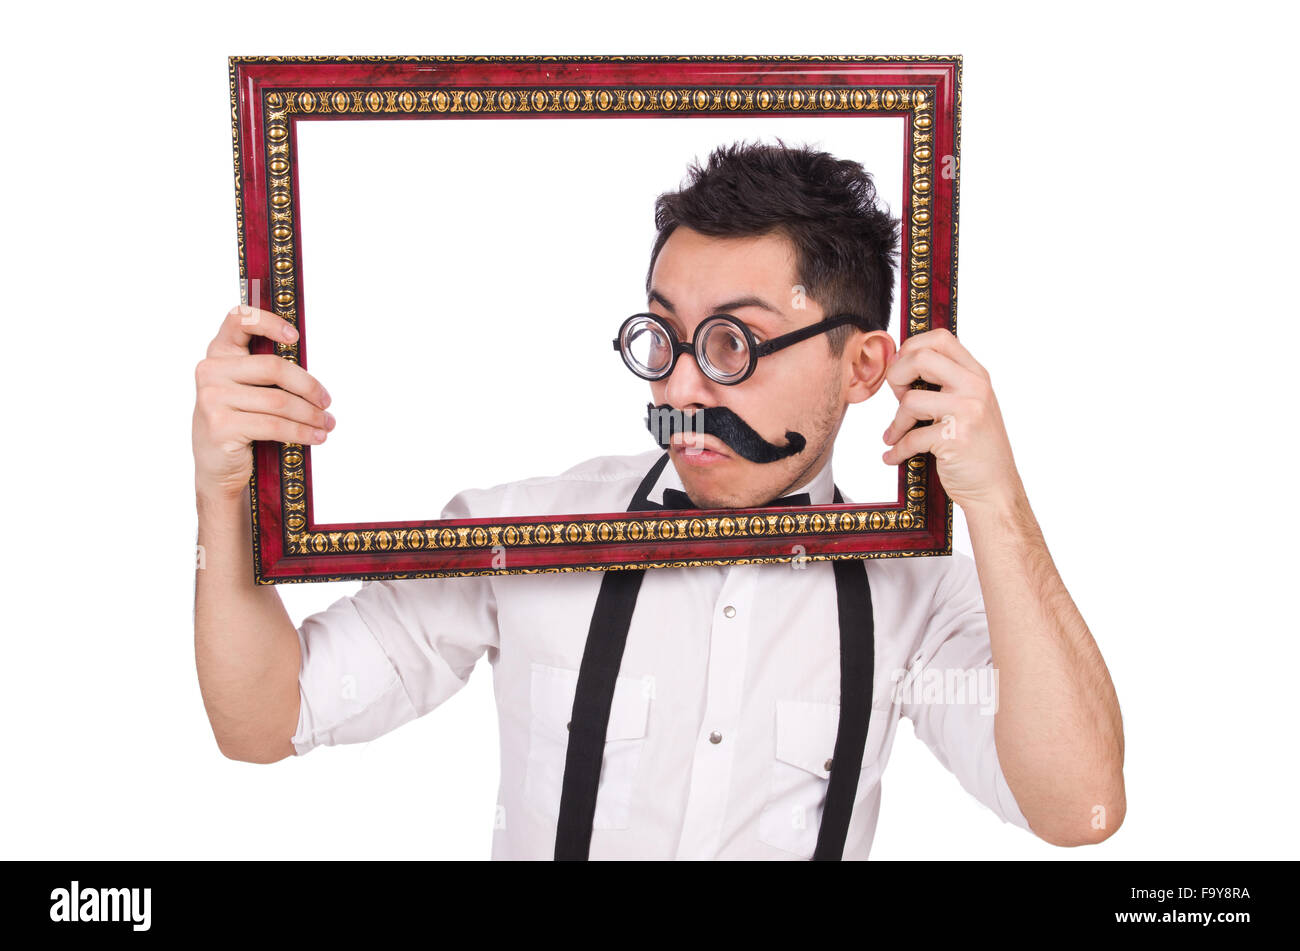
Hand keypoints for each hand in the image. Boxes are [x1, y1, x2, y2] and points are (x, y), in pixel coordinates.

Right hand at [193, 304, 333, 500]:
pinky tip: (315, 437)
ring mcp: (212, 399)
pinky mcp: (221, 426)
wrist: (217, 469)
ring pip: (279, 401)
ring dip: (311, 415)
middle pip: (273, 367)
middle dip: (309, 386)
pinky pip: (275, 425)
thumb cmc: (238, 425)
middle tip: (326, 402)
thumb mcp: (246, 393)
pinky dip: (302, 432)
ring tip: (326, 423)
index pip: (239, 320)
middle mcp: (210, 371)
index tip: (295, 338)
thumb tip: (312, 375)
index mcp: (218, 354)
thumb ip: (266, 374)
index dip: (270, 322)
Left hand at [880, 327, 1023, 513]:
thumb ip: (947, 384)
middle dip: (897, 376)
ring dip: (895, 422)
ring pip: (910, 400)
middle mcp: (975, 388)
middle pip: (921, 358)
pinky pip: (911, 437)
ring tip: (895, 434)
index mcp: (977, 375)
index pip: (941, 338)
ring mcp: (968, 412)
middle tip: (897, 397)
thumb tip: (901, 365)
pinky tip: (894, 456)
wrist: (996, 488)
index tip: (900, 366)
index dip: (911, 347)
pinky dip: (897, 449)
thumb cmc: (978, 449)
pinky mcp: (956, 438)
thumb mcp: (971, 406)